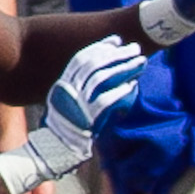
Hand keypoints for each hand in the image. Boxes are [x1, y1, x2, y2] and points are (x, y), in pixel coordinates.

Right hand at [35, 37, 145, 171]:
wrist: (54, 153)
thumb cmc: (66, 132)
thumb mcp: (71, 106)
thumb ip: (84, 92)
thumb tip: (106, 78)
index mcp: (62, 85)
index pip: (81, 59)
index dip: (100, 48)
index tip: (116, 40)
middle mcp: (67, 91)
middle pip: (94, 64)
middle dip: (116, 54)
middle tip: (134, 47)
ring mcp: (76, 104)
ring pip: (102, 78)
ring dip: (123, 68)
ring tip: (140, 61)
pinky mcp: (86, 118)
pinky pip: (106, 100)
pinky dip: (120, 91)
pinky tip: (133, 85)